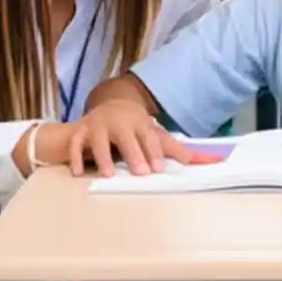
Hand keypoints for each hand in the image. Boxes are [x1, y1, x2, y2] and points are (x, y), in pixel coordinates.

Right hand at [66, 101, 190, 176]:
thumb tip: (206, 160)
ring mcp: (98, 125)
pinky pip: (75, 143)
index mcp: (139, 122)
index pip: (148, 136)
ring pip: (99, 139)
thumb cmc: (133, 127)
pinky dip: (75, 156)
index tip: (159, 167)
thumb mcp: (153, 135)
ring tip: (109, 175)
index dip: (154, 151)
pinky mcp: (80, 131)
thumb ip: (175, 149)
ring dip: (103, 156)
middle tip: (141, 171)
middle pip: (126, 136)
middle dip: (133, 153)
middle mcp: (118, 122)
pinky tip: (78, 173)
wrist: (106, 105)